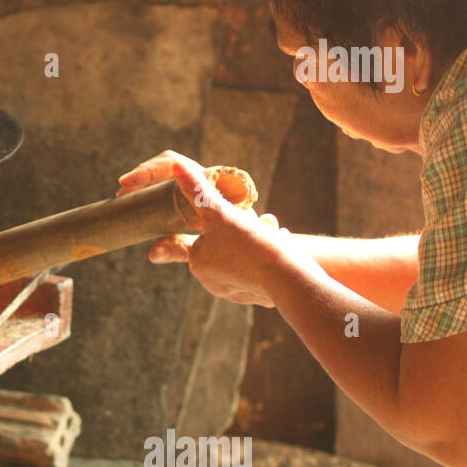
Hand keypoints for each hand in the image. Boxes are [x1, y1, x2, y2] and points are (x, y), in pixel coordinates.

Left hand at [117, 150, 293, 306]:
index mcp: (197, 260)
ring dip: (260, 241)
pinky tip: (282, 253)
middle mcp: (209, 280)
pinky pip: (259, 271)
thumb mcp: (223, 213)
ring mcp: (231, 291)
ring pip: (245, 254)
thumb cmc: (253, 245)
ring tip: (275, 237)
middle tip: (264, 225)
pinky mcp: (254, 299)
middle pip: (229, 242)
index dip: (229, 219)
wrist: (289, 280)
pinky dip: (269, 259)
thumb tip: (176, 167)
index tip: (245, 218)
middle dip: (247, 230)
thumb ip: (198, 191)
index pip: (209, 230)